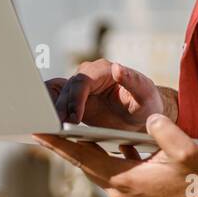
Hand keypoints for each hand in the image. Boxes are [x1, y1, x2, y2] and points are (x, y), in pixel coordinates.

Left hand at [34, 114, 197, 196]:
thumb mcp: (184, 148)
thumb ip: (162, 129)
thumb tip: (149, 118)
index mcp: (125, 180)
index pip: (82, 157)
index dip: (58, 143)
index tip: (37, 132)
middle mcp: (121, 194)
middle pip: (87, 165)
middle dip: (68, 147)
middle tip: (48, 129)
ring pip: (101, 171)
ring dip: (91, 154)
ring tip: (78, 134)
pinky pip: (117, 176)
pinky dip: (112, 161)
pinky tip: (119, 146)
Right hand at [46, 59, 169, 131]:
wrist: (142, 116)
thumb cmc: (146, 103)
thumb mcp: (145, 93)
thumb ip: (133, 80)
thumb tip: (116, 67)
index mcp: (103, 70)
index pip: (83, 81)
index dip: (76, 99)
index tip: (74, 119)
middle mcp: (88, 76)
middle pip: (67, 89)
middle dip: (61, 108)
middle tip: (57, 128)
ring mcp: (80, 89)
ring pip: (59, 97)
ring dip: (54, 112)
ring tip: (51, 130)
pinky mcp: (75, 102)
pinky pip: (59, 105)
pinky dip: (53, 114)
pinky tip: (50, 128)